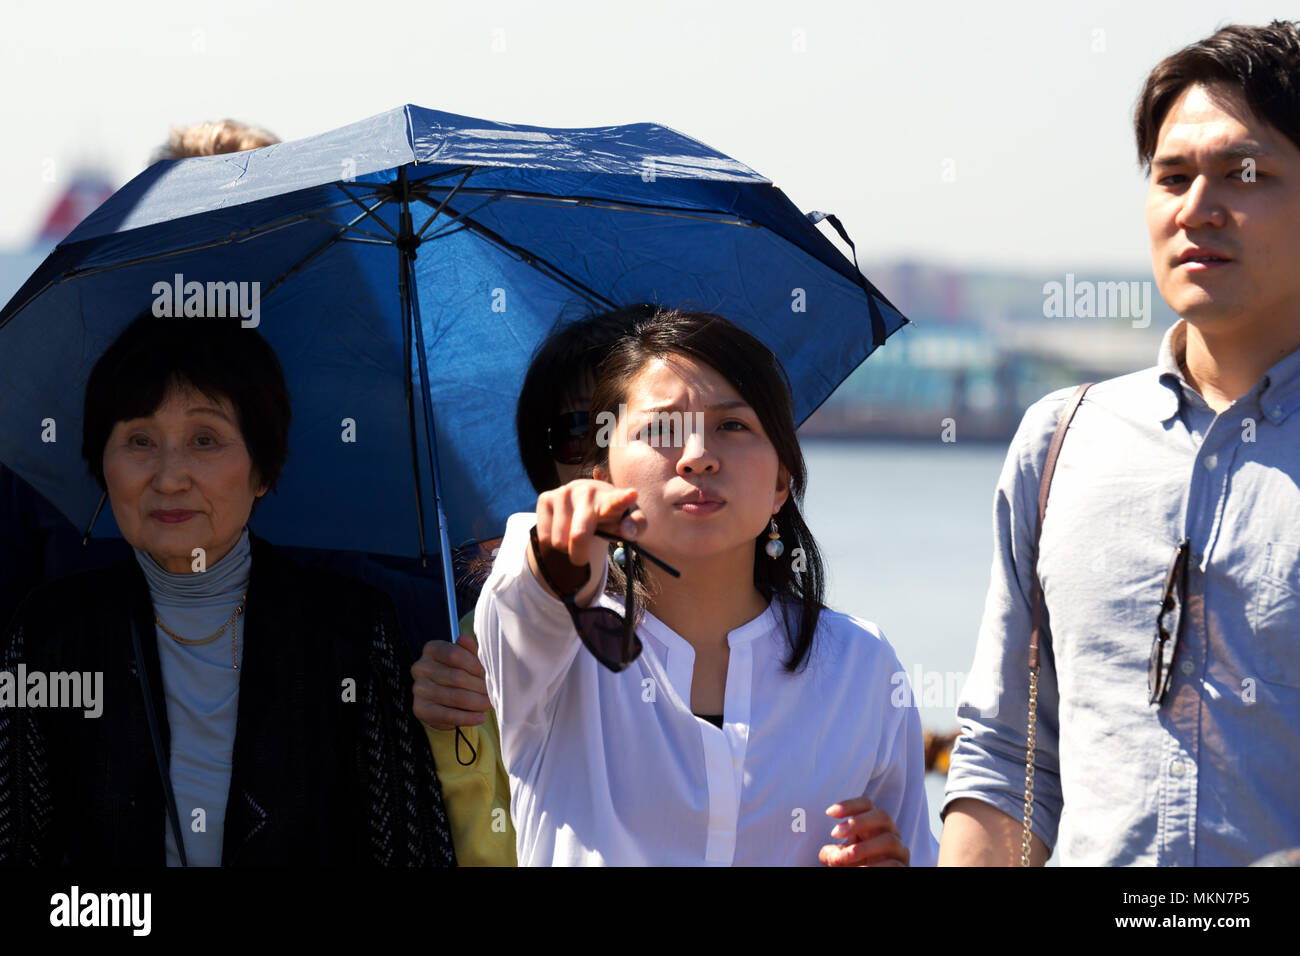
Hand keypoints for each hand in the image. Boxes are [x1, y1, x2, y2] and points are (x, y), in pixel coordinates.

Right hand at [411, 634, 489, 730]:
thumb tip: (466, 639)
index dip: (476, 666)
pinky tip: (480, 717)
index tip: (490, 674)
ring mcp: (418, 688)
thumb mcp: (465, 659)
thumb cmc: (457, 673)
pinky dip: (467, 717)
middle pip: (456, 677)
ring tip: (490, 704)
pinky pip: (447, 715)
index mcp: (431, 649)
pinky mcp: (420, 709)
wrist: (441, 699)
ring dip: (477, 702)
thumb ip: (469, 650)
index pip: (455, 655)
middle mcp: (421, 667)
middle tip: (494, 692)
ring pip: (454, 697)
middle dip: (480, 686)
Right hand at [532, 479, 645, 595]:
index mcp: (611, 499)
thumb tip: (626, 531)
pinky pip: (545, 537)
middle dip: (579, 555)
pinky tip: (561, 529)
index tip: (632, 495)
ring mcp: (564, 492)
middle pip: (578, 535)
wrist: (586, 501)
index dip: (624, 499)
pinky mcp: (545, 497)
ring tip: (573, 535)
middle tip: (581, 559)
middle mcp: (587, 491)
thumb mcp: (627, 524)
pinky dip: (552, 542)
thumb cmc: (610, 517)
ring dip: (566, 547)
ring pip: (559, 541)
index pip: (617, 501)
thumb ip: (635, 528)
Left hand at [819, 797, 909, 866]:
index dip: (850, 805)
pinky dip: (875, 866)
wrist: (866, 884)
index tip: (829, 813)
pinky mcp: (904, 868)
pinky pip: (894, 864)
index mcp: (873, 826)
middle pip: (882, 816)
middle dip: (858, 822)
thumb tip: (834, 854)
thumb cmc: (852, 867)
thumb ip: (832, 854)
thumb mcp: (839, 859)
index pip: (866, 805)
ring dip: (864, 848)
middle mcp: (889, 834)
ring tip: (846, 857)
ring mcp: (899, 851)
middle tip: (836, 833)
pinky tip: (860, 869)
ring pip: (890, 840)